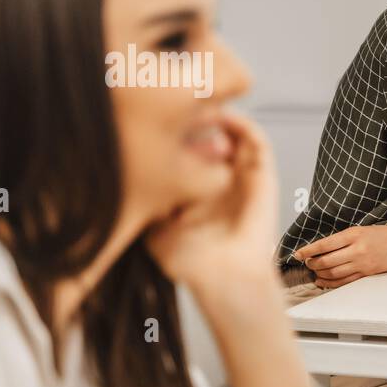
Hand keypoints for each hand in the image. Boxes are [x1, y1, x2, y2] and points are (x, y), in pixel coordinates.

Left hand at [145, 109, 277, 291]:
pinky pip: (257, 141)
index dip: (172, 128)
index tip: (151, 117)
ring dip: (218, 116)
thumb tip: (122, 168)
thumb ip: (144, 199)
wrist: (225, 279)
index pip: (188, 146)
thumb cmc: (190, 261)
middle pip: (210, 133)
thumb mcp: (153, 224)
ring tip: (197, 107)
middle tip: (174, 106)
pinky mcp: (264, 177)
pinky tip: (220, 118)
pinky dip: (241, 124)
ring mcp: (243, 176)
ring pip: (234, 131)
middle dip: (193, 116)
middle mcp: (221, 179)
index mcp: (197, 188)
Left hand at [293, 224, 386, 288]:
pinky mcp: (367, 274)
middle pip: (327, 261)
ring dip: (320, 274)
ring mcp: (362, 264)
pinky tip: (324, 281)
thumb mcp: (360, 230)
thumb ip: (341, 239)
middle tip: (307, 263)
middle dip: (313, 264)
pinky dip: (331, 283)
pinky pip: (344, 281)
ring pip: (334, 273)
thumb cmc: (381, 235)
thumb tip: (320, 249)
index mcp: (354, 235)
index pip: (324, 245)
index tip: (298, 254)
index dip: (308, 251)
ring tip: (315, 272)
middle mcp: (357, 250)